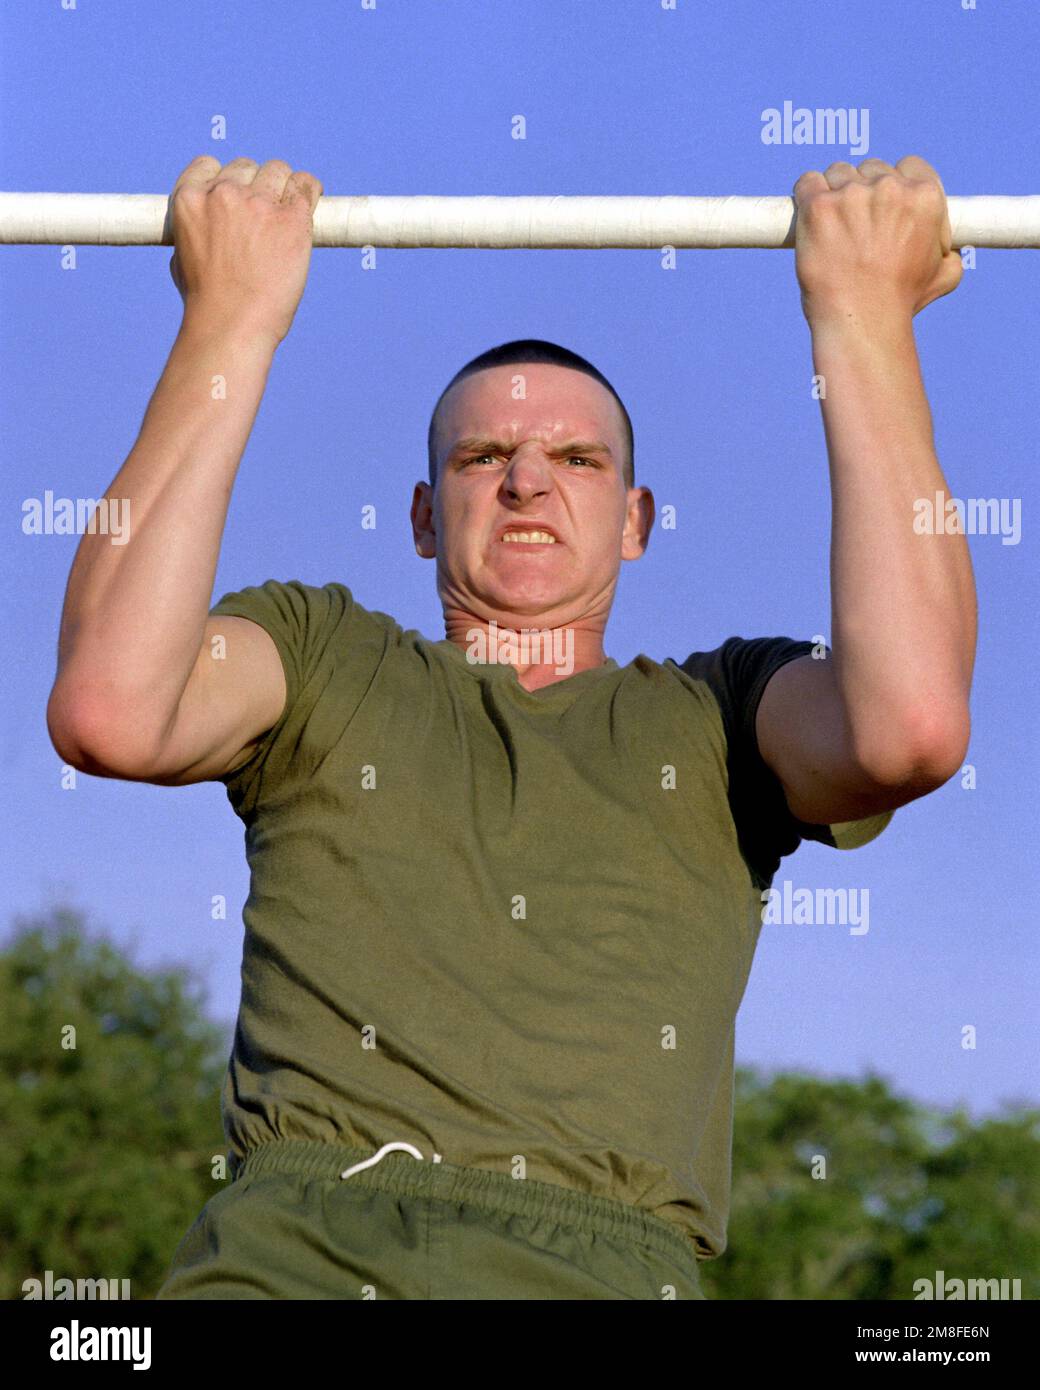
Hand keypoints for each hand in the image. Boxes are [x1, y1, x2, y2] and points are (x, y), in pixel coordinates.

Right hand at [168, 155, 322, 344]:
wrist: (231, 325)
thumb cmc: (207, 303)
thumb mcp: (182, 258)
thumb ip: (195, 230)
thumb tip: (210, 226)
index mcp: (190, 198)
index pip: (209, 165)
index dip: (224, 180)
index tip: (236, 197)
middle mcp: (223, 193)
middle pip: (247, 167)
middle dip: (255, 188)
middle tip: (264, 220)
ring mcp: (259, 204)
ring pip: (277, 171)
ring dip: (283, 188)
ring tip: (286, 217)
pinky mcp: (291, 219)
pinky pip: (306, 185)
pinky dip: (310, 190)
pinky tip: (313, 201)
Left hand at [792, 155, 962, 328]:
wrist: (863, 321)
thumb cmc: (901, 303)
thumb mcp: (944, 276)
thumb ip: (949, 252)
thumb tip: (949, 249)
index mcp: (925, 196)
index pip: (910, 166)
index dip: (897, 185)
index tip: (885, 206)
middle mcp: (890, 188)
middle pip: (871, 169)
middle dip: (864, 192)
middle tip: (855, 226)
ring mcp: (852, 195)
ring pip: (838, 173)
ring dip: (835, 193)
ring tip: (832, 227)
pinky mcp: (819, 207)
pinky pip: (808, 182)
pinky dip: (806, 194)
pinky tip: (810, 214)